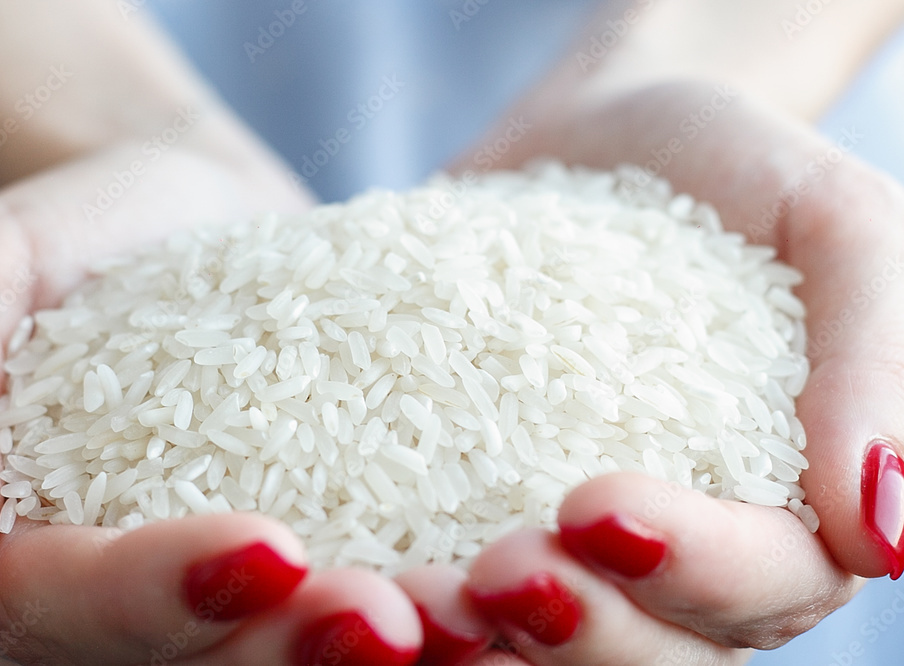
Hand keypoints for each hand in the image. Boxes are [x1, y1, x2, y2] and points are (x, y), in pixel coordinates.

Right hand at [0, 147, 443, 664]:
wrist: (190, 205)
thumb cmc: (75, 233)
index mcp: (25, 555)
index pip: (77, 605)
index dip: (166, 595)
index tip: (267, 553)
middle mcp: (131, 593)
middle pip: (200, 657)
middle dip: (293, 648)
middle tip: (393, 619)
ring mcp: (230, 571)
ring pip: (289, 638)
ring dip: (381, 641)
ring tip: (471, 614)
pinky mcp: (323, 526)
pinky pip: (368, 568)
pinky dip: (435, 585)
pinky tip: (502, 579)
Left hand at [428, 78, 903, 663]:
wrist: (603, 134)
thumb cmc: (730, 170)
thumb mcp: (832, 225)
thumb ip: (875, 364)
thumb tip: (882, 536)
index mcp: (787, 510)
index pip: (763, 585)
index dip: (690, 568)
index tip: (597, 505)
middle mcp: (681, 552)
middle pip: (649, 649)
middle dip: (578, 628)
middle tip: (497, 572)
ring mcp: (571, 536)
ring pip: (542, 642)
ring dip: (479, 641)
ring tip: (408, 598)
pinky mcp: (473, 496)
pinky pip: (445, 564)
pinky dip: (404, 588)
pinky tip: (347, 569)